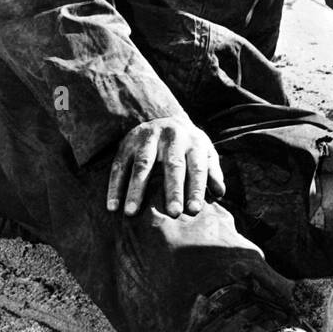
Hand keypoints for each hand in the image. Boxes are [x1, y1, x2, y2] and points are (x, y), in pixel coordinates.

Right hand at [106, 115, 224, 217]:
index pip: (197, 167)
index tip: (195, 210)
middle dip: (173, 190)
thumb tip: (220, 193)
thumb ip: (212, 172)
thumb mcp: (205, 154)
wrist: (164, 118)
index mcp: (194, 142)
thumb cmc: (188, 147)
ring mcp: (147, 138)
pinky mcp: (127, 143)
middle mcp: (172, 137)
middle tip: (173, 213)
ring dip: (136, 189)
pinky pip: (118, 166)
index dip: (196, 189)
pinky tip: (112, 206)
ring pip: (142, 165)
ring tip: (131, 213)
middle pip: (172, 165)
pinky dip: (115, 186)